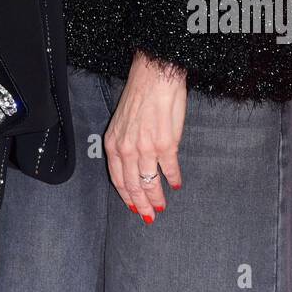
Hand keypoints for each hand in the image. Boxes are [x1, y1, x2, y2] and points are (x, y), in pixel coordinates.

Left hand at [103, 52, 186, 222]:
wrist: (155, 76)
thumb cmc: (139, 95)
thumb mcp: (122, 122)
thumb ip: (124, 144)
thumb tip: (133, 165)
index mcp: (114, 143)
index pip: (118, 179)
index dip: (127, 197)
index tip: (134, 207)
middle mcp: (127, 149)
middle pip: (133, 186)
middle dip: (142, 204)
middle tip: (150, 215)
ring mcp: (146, 149)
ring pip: (150, 183)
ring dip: (157, 198)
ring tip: (162, 205)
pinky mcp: (166, 145)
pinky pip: (170, 170)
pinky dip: (174, 179)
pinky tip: (177, 184)